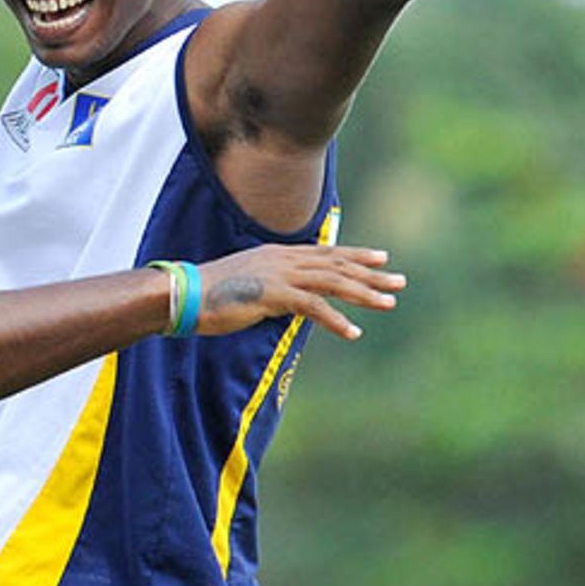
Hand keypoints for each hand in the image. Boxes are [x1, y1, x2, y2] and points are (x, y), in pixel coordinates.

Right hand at [195, 245, 405, 340]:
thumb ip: (272, 288)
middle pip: (337, 265)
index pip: (325, 253)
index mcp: (278, 254)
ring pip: (332, 282)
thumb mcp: (248, 284)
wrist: (184, 293)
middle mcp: (284, 259)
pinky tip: (353, 332)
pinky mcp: (273, 294)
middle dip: (370, 274)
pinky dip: (335, 320)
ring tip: (389, 303)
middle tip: (399, 281)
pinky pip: (313, 307)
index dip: (355, 256)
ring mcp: (279, 275)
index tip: (381, 259)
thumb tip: (286, 301)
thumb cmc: (210, 293)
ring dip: (363, 293)